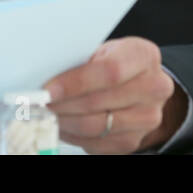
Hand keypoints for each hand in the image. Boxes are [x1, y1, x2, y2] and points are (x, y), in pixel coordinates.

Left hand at [42, 36, 187, 152]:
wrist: (140, 86)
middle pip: (99, 101)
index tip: (49, 89)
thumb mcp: (102, 50)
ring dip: (64, 121)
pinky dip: (72, 135)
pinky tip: (60, 124)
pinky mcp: (133, 140)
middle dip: (63, 104)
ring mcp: (147, 117)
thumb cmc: (114, 62)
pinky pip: (96, 143)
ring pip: (96, 126)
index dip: (76, 82)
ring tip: (45, 113)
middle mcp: (154, 87)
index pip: (109, 71)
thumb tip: (44, 73)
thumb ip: (81, 59)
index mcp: (143, 56)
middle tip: (38, 103)